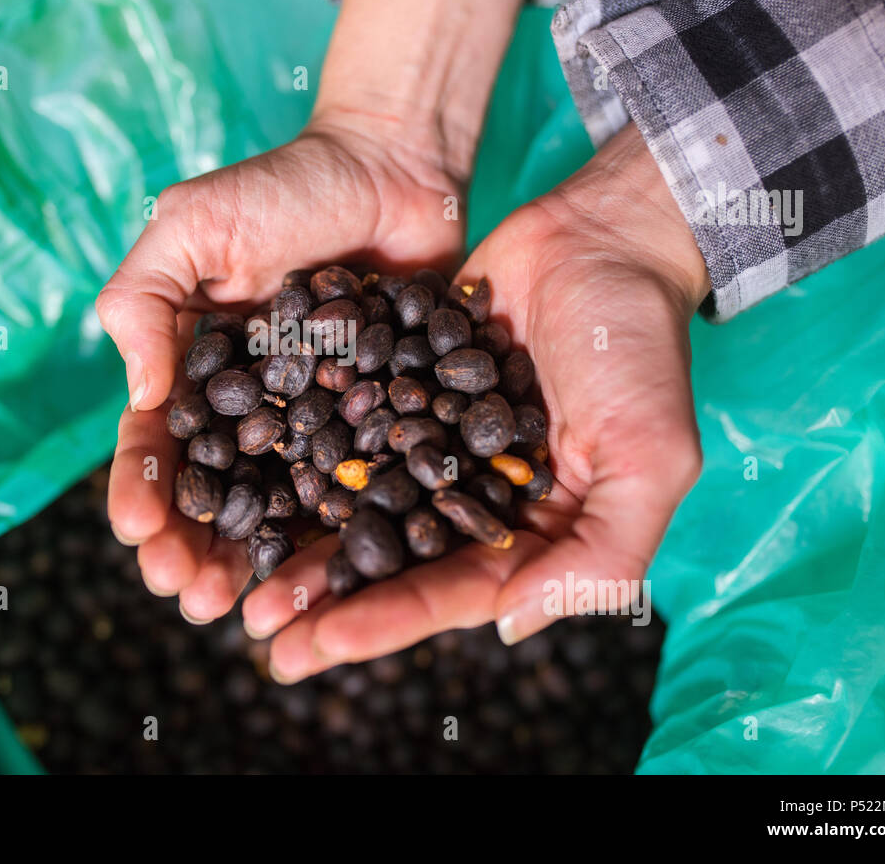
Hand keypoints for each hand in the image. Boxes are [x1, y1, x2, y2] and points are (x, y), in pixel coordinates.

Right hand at [100, 0, 524, 621]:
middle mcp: (250, 407)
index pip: (157, 443)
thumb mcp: (192, 227)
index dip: (143, 492)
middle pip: (213, 493)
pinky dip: (334, 534)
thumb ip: (145, 300)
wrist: (394, 166)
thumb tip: (141, 393)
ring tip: (238, 611)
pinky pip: (354, 486)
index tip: (141, 535)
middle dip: (191, 549)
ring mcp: (314, 420)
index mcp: (194, 368)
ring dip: (252, 562)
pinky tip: (323, 577)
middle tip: (188, 596)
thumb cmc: (285, 186)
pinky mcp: (377, 423)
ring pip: (277, 507)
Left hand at [242, 124, 710, 680]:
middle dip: (325, 600)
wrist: (602, 234)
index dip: (382, 623)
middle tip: (258, 632)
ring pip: (357, 503)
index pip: (449, 591)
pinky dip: (300, 457)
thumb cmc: (638, 348)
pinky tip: (245, 477)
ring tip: (237, 575)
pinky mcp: (403, 388)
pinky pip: (345, 431)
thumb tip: (506, 628)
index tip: (312, 649)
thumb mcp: (648, 459)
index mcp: (532, 528)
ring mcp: (434, 442)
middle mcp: (475, 494)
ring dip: (301, 542)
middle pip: (391, 560)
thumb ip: (600, 555)